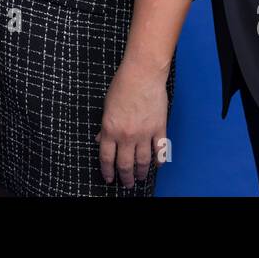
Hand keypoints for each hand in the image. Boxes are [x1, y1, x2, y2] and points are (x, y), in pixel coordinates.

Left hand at [96, 58, 168, 187]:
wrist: (142, 74)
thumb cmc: (122, 85)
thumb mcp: (106, 106)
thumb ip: (104, 126)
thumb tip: (98, 139)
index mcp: (110, 129)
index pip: (106, 158)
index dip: (107, 171)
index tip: (109, 178)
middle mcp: (126, 135)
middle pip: (125, 164)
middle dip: (125, 177)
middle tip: (127, 183)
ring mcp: (144, 133)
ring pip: (143, 161)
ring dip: (141, 172)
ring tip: (141, 177)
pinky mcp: (159, 128)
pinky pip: (160, 150)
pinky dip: (159, 160)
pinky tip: (157, 165)